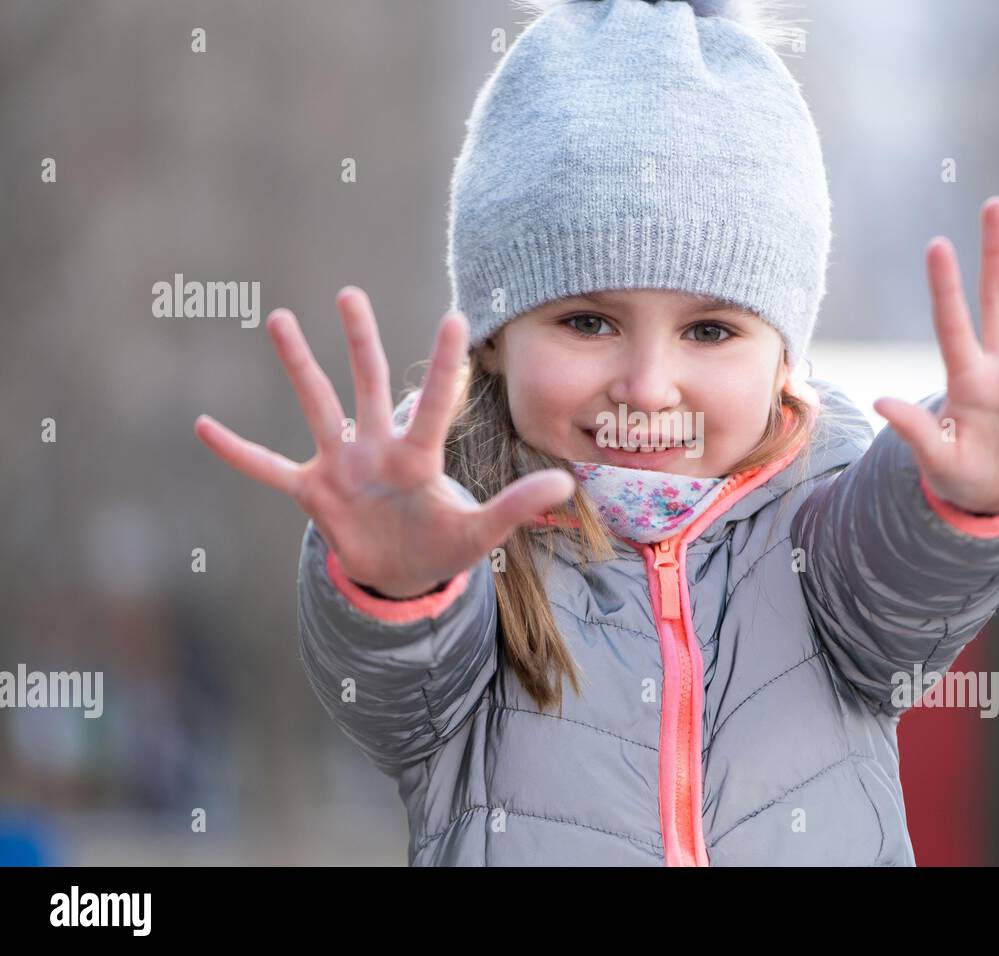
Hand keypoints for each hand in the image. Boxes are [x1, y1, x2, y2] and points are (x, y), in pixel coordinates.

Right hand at [194, 286, 575, 597]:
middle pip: (368, 385)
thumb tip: (567, 487)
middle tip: (349, 293)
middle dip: (360, 342)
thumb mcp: (481, 534)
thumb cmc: (442, 546)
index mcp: (419, 457)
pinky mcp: (313, 493)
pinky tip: (203, 427)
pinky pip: (268, 468)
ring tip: (280, 319)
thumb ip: (515, 508)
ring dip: (299, 368)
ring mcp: (341, 467)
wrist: (403, 573)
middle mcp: (377, 449)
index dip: (445, 365)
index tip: (455, 314)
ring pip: (317, 407)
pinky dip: (239, 453)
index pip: (436, 402)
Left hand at [873, 196, 998, 513]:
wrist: (997, 496)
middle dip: (997, 254)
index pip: (952, 325)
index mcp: (967, 380)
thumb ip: (917, 432)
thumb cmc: (960, 476)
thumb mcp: (938, 460)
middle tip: (994, 204)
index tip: (937, 245)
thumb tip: (880, 403)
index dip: (946, 288)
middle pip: (998, 300)